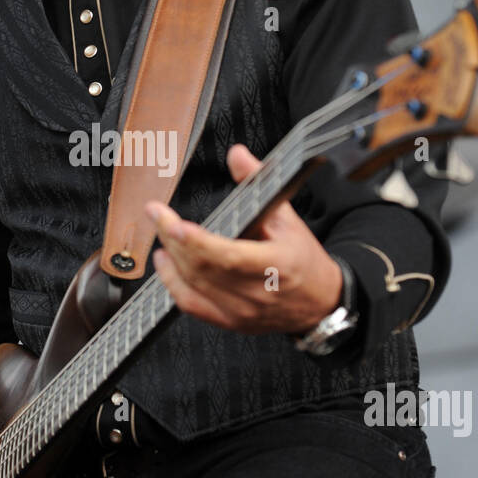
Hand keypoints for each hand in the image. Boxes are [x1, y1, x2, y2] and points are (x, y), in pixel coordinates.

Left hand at [146, 144, 342, 334]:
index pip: (227, 255)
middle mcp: (256, 293)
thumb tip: (237, 155)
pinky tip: (166, 264)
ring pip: (192, 286)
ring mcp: (241, 312)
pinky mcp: (230, 322)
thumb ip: (259, 183)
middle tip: (157, 215)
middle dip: (172, 239)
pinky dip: (173, 283)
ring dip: (170, 259)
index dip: (195, 240)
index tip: (171, 221)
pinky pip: (191, 305)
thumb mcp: (288, 218)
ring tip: (162, 235)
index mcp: (275, 265)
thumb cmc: (304, 260)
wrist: (320, 302)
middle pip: (201, 268)